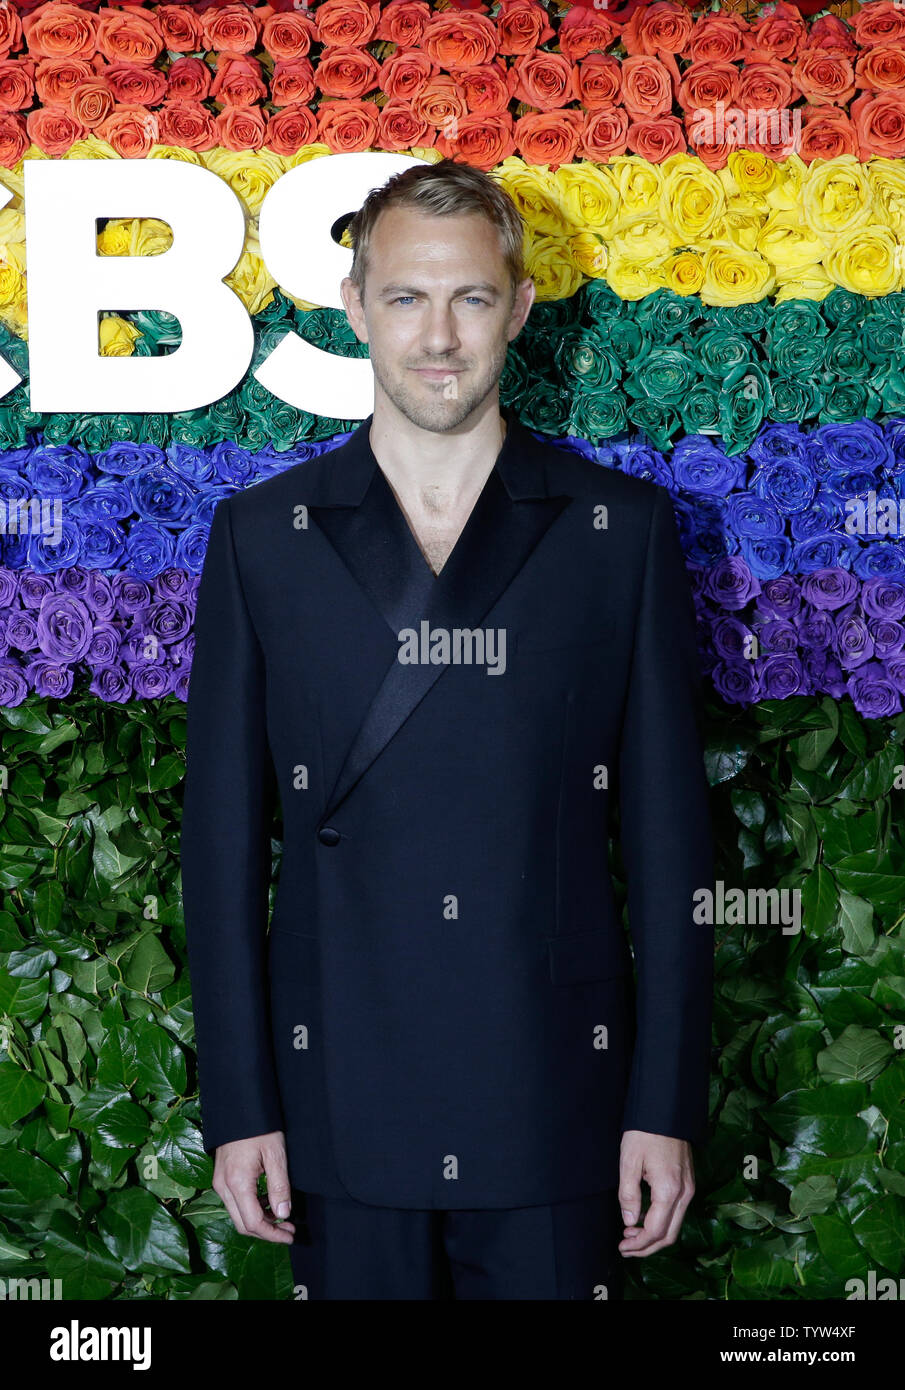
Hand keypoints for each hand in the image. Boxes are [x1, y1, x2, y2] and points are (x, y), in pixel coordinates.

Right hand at [212, 1131, 295, 1243]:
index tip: (290, 1235)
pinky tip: (268, 1202)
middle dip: (267, 1231)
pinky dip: (252, 1208)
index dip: (272, 1234)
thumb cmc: (260, 1127)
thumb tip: (283, 1214)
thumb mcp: (276, 1155)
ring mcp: (219, 1183)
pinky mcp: (221, 1178)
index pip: (253, 1223)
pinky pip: (235, 1202)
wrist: (239, 1107)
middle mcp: (223, 1187)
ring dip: (260, 1221)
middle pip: (243, 1224)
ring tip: (282, 1217)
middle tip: (288, 1230)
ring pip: (238, 1215)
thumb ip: (279, 1187)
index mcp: (237, 1183)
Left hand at [617, 1129, 694, 1257]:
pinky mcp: (688, 1182)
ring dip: (654, 1235)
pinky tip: (644, 1217)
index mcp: (669, 1190)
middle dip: (647, 1247)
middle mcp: (684, 1193)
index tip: (622, 1247)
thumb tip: (630, 1222)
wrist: (665, 1110)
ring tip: (630, 1234)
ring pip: (675, 1225)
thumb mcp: (629, 1162)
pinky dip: (662, 1222)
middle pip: (670, 1235)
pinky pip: (677, 1212)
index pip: (656, 1231)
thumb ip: (629, 1195)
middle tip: (626, 1247)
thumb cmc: (645, 1132)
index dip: (639, 1245)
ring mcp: (689, 1188)